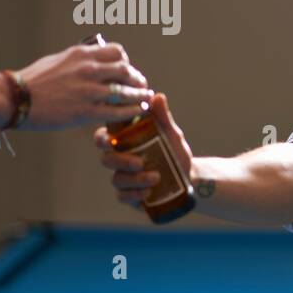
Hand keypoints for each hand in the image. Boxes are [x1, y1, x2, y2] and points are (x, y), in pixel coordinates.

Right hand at [19, 42, 152, 129]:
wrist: (13, 98)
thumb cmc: (32, 80)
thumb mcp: (57, 61)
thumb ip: (77, 61)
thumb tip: (91, 61)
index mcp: (81, 55)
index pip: (117, 52)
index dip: (126, 61)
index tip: (127, 70)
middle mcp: (88, 70)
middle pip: (126, 70)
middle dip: (138, 79)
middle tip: (141, 85)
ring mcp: (88, 91)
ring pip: (126, 91)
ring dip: (140, 95)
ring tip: (146, 99)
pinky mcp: (85, 111)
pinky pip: (118, 111)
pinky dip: (133, 111)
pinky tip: (139, 112)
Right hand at [94, 93, 194, 207]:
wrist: (190, 176)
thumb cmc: (175, 151)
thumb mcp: (171, 134)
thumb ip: (162, 118)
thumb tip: (157, 96)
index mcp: (125, 142)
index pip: (104, 137)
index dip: (102, 138)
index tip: (111, 139)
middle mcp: (120, 159)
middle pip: (106, 159)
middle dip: (121, 161)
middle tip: (140, 162)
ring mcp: (124, 178)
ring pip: (117, 179)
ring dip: (134, 179)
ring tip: (155, 177)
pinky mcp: (131, 195)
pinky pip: (123, 196)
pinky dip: (134, 194)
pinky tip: (147, 192)